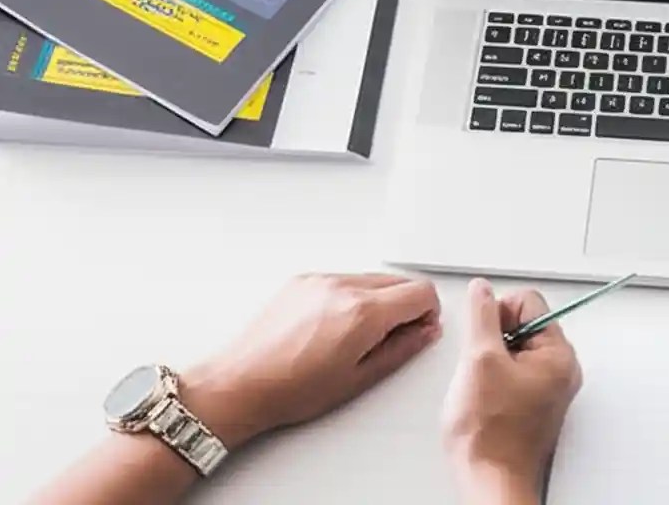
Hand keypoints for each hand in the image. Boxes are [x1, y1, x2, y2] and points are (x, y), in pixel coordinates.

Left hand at [182, 274, 441, 448]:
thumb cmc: (291, 389)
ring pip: (371, 279)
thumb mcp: (359, 378)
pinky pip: (343, 279)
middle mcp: (342, 287)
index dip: (429, 312)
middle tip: (391, 337)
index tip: (420, 329)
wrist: (239, 383)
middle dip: (405, 306)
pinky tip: (334, 327)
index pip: (421, 291)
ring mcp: (320, 280)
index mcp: (363, 312)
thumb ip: (402, 349)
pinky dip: (350, 297)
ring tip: (356, 337)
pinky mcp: (302, 280)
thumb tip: (425, 332)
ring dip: (378, 301)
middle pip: (399, 281)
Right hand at [443, 279, 582, 504]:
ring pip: (512, 350)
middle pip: (523, 324)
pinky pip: (510, 374)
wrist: (489, 482)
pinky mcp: (531, 404)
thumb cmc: (490, 436)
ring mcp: (546, 389)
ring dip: (490, 360)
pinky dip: (492, 379)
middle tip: (480, 364)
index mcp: (558, 356)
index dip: (499, 310)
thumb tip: (482, 291)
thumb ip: (481, 316)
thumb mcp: (479, 360)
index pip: (530, 302)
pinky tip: (481, 398)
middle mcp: (559, 371)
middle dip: (493, 338)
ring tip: (480, 386)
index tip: (483, 333)